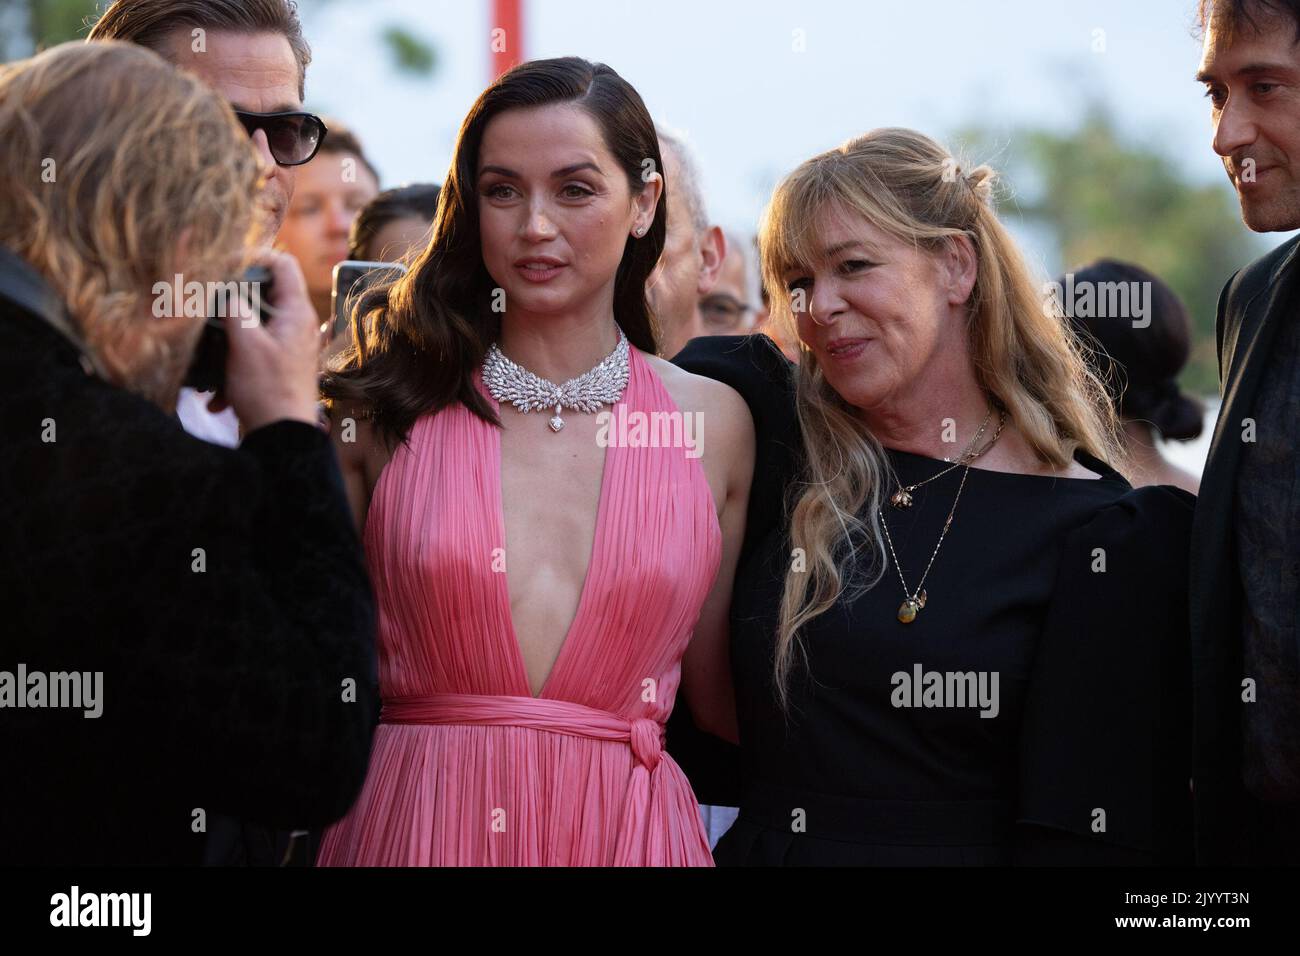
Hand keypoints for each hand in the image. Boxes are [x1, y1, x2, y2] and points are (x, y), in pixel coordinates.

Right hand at [212, 248, 324, 431]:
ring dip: (227, 338)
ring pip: (252, 325)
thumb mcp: (245, 344)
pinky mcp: (278, 365)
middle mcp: (297, 325)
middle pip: (264, 292)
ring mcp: (288, 346)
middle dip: (232, 298)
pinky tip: (218, 396)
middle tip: (205, 301)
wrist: (283, 437)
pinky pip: (250, 353)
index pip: (284, 264)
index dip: (255, 254)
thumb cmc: (268, 390)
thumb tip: (226, 291)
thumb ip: (235, 309)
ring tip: (207, 351)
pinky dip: (232, 367)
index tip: (225, 261)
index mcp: (296, 313)